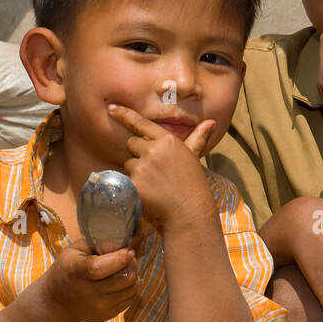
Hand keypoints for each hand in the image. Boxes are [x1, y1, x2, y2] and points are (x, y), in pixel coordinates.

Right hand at [42, 236, 138, 321]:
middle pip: (125, 277)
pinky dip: (130, 288)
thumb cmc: (67, 270)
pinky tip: (120, 282)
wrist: (57, 302)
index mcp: (77, 271)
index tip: (128, 251)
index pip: (100, 268)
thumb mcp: (75, 250)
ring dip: (133, 276)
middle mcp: (88, 292)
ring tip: (124, 270)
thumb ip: (98, 244)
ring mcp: (100, 306)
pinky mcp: (108, 314)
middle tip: (127, 260)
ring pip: (133, 288)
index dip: (120, 258)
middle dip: (131, 265)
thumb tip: (121, 247)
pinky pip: (131, 298)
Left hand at [107, 103, 215, 234]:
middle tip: (154, 172)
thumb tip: (211, 122)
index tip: (111, 108)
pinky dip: (133, 187)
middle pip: (132, 144)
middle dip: (138, 155)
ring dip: (136, 173)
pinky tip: (148, 194)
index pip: (142, 124)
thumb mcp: (194, 158)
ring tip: (154, 185)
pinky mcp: (134, 183)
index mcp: (168, 141)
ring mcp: (143, 167)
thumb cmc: (193, 185)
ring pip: (128, 164)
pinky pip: (125, 180)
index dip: (124, 115)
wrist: (190, 212)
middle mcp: (154, 150)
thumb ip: (198, 138)